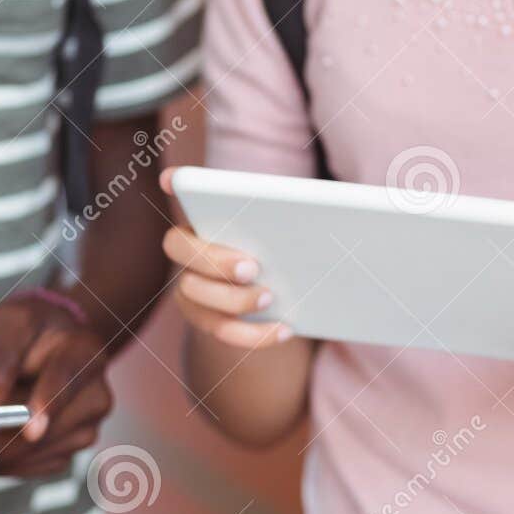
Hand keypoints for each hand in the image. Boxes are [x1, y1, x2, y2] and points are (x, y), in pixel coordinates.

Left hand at [0, 293, 113, 476]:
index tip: (28, 429)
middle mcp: (94, 396)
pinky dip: (0, 465)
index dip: (46, 406)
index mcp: (83, 355)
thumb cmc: (33, 328)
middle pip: (48, 431)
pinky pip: (32, 467)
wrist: (56, 340)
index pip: (66, 382)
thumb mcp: (11, 324)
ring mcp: (86, 426)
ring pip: (35, 456)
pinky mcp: (70, 447)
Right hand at [161, 168, 289, 349]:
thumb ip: (299, 212)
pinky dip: (253, 334)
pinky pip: (220, 331)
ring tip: (271, 298)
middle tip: (253, 267)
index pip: (183, 190)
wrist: (289, 295)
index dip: (176, 182)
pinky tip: (285, 330)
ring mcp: (190, 285)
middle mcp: (189, 248)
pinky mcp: (205, 319)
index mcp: (209, 213)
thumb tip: (338, 208)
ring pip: (194, 294)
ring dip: (234, 299)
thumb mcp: (296, 228)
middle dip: (214, 258)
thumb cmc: (291, 248)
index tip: (176, 179)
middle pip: (180, 248)